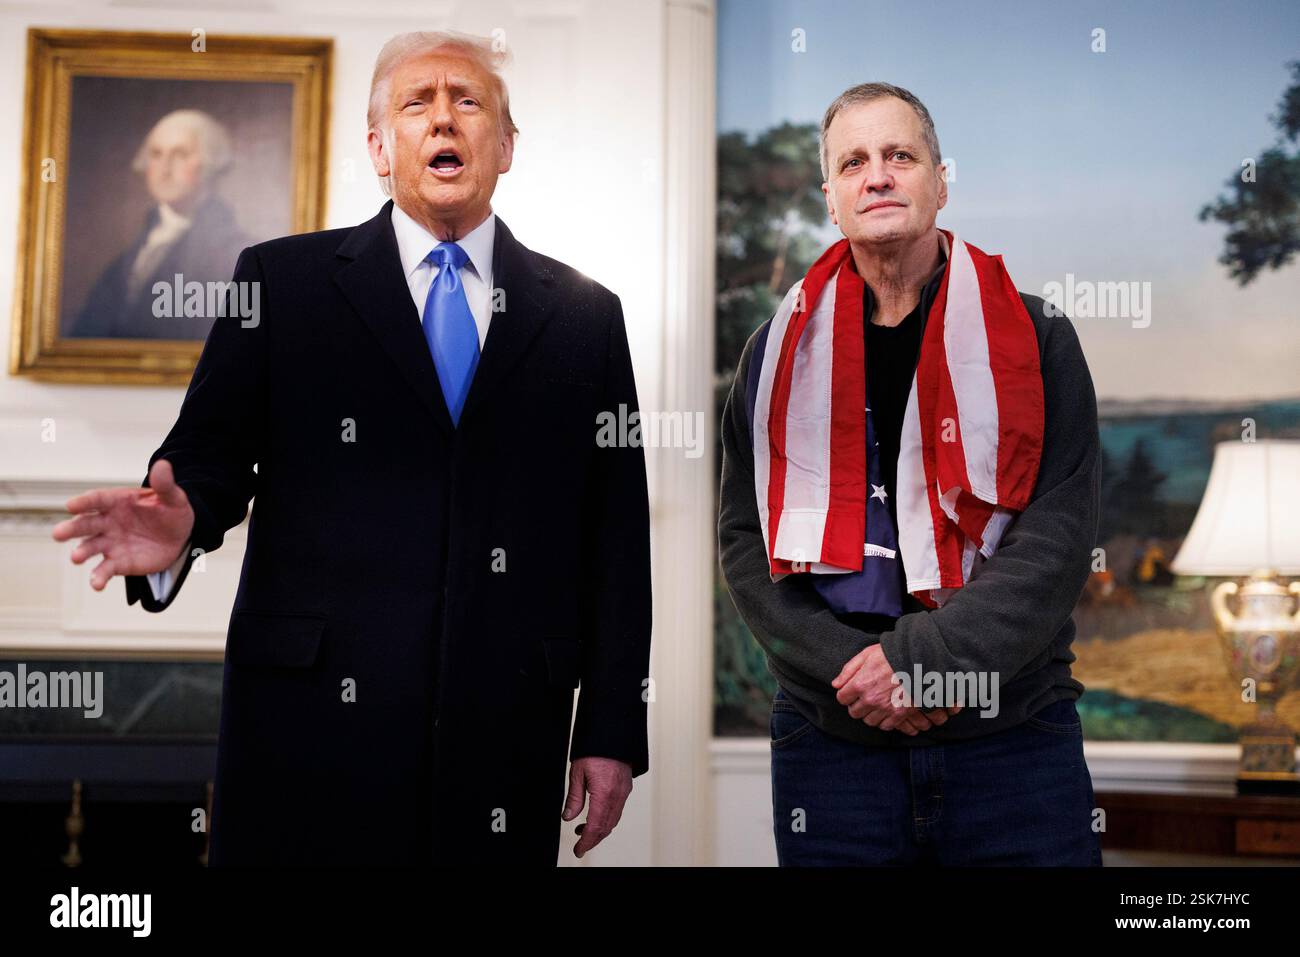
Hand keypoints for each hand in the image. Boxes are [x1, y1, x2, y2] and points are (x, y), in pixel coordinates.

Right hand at [51, 459, 195, 590]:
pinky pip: (105, 570)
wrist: (181, 536)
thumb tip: (162, 465)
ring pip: (90, 547)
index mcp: (117, 501)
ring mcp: (110, 543)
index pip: (97, 499)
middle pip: (85, 524)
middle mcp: (107, 522)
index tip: (71, 505)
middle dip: (71, 529)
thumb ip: (165, 484)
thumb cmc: (171, 512)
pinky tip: (97, 584)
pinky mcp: (117, 562)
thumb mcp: (173, 498)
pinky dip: (98, 577)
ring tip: (76, 558)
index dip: (84, 502)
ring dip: (81, 552)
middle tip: (58, 534)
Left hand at [562, 756, 632, 858]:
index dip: (586, 841)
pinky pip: (617, 810)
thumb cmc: (595, 748)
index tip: (578, 850)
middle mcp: (617, 795)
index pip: (595, 826)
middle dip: (593, 840)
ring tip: (583, 831)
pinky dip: (607, 819)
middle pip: (606, 827)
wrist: (613, 733)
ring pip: (613, 820)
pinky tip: (596, 817)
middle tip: (580, 846)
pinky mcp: (625, 788)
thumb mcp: (577, 772)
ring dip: (600, 830)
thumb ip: (574, 798)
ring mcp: (624, 792)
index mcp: (604, 793)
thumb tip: (568, 817)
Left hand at [831, 645, 961, 734]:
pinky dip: (884, 720)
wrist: (920, 660)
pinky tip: (886, 710)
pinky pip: (885, 726)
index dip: (846, 694)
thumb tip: (836, 684)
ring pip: (869, 721)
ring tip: (876, 703)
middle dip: (857, 705)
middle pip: (854, 712)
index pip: (842, 698)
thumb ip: (849, 670)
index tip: (852, 691)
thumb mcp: (867, 654)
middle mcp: (870, 699)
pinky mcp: (899, 714)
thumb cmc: (893, 654)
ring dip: (870, 714)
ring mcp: (885, 708)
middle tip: (864, 698)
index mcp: (860, 684)